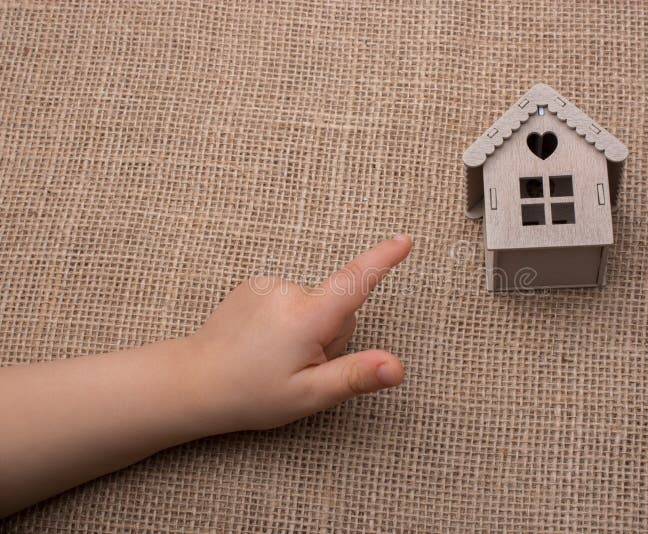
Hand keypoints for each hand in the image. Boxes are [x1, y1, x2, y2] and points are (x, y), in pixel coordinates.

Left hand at [188, 235, 412, 432]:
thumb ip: (357, 376)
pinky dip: (287, 321)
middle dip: (330, 337)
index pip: (355, 282)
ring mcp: (268, 285)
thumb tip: (397, 368)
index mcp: (307, 317)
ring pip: (315, 306)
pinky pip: (292, 301)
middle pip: (338, 309)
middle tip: (301, 367)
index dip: (382, 259)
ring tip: (277, 357)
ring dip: (307, 330)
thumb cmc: (252, 393)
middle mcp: (289, 291)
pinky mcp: (255, 285)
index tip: (404, 240)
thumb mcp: (310, 394)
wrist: (194, 382)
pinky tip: (264, 343)